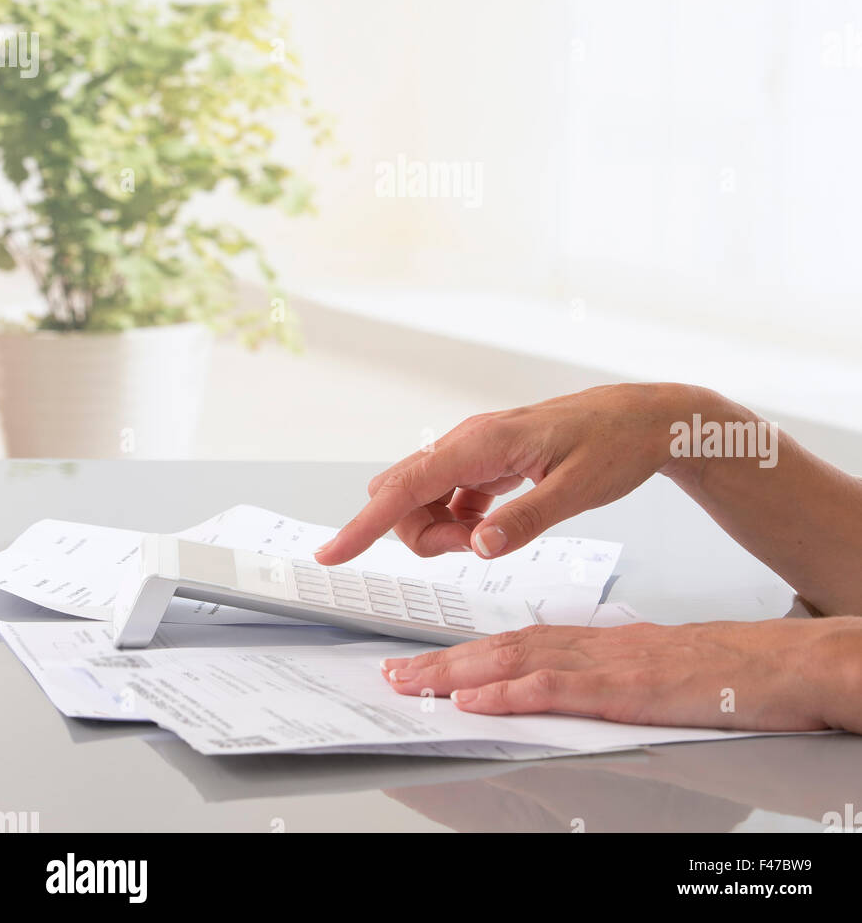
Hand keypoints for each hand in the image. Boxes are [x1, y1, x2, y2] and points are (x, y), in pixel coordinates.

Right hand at [315, 381, 728, 563]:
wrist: (641, 420)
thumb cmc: (614, 446)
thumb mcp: (577, 491)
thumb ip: (525, 520)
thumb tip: (477, 546)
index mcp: (483, 441)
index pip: (405, 486)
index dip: (364, 524)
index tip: (332, 554)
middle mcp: (469, 439)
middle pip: (405, 496)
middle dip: (424, 534)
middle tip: (481, 545)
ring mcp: (476, 449)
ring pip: (425, 499)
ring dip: (444, 530)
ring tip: (494, 536)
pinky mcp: (488, 460)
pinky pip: (450, 496)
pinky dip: (460, 521)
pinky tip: (493, 526)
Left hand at [379, 617, 861, 732]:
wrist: (765, 663)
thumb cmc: (710, 670)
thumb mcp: (642, 671)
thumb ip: (598, 678)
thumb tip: (555, 690)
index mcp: (590, 642)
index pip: (513, 644)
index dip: (463, 655)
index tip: (421, 666)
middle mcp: (586, 646)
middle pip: (499, 648)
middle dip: (441, 664)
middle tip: (395, 675)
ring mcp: (601, 664)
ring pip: (515, 661)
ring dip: (457, 673)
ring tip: (414, 684)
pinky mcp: (620, 687)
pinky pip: (555, 688)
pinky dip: (510, 692)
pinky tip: (478, 699)